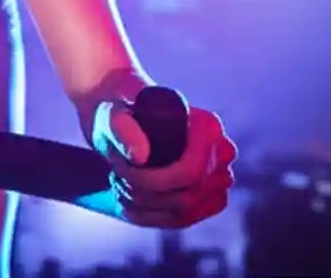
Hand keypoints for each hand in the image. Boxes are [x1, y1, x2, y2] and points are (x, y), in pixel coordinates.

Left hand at [94, 100, 236, 228]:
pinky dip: (150, 217)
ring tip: (119, 184)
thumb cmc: (115, 110)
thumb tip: (140, 157)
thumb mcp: (110, 115)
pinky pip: (184, 220)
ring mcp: (217, 177)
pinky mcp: (205, 195)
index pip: (191, 174)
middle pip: (188, 198)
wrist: (119, 114)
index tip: (118, 168)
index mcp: (208, 128)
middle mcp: (221, 153)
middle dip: (144, 194)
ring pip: (185, 213)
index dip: (151, 181)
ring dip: (144, 206)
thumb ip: (120, 127)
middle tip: (115, 176)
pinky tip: (127, 202)